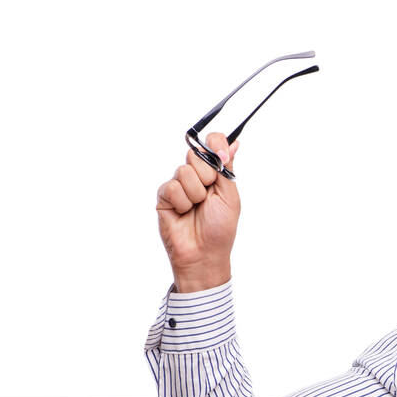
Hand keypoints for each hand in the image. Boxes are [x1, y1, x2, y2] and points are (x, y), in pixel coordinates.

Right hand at [156, 131, 240, 290]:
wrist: (204, 254)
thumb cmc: (219, 228)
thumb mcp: (230, 196)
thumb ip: (227, 167)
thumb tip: (232, 143)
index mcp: (213, 174)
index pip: (211, 143)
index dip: (215, 146)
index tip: (222, 159)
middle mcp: (195, 176)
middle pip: (196, 154)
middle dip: (207, 177)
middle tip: (208, 197)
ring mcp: (178, 185)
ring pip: (184, 172)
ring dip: (195, 194)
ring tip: (196, 209)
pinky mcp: (164, 196)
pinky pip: (172, 187)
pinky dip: (182, 202)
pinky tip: (183, 213)